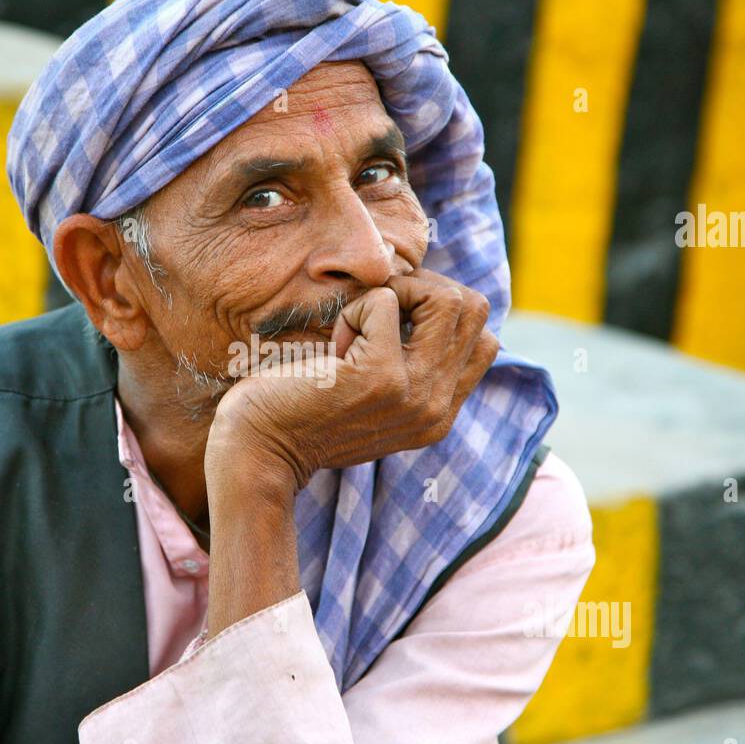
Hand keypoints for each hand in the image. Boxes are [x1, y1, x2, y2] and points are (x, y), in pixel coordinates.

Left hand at [205, 268, 498, 493]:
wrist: (258, 452)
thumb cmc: (302, 411)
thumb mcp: (372, 393)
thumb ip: (409, 364)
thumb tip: (428, 296)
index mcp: (440, 414)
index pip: (485, 340)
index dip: (443, 313)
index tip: (395, 323)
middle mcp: (438, 409)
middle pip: (474, 309)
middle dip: (424, 291)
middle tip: (375, 312)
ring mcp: (414, 394)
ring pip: (447, 299)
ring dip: (396, 294)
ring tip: (356, 326)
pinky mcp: (380, 377)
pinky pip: (384, 301)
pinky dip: (354, 308)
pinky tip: (330, 345)